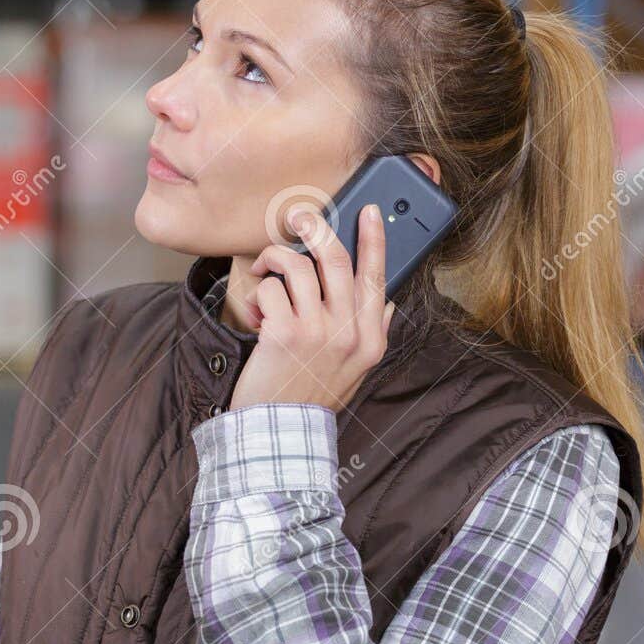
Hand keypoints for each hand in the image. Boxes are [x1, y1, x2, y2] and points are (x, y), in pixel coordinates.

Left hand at [228, 203, 394, 412]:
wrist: (281, 432)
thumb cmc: (313, 397)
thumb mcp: (356, 371)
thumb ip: (373, 334)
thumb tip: (387, 302)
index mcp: (370, 339)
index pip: (377, 278)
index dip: (374, 240)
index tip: (370, 211)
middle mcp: (348, 332)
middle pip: (335, 259)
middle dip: (315, 228)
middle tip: (299, 218)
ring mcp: (316, 331)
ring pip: (297, 267)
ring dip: (274, 260)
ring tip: (264, 271)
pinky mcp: (283, 332)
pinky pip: (270, 289)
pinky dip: (258, 295)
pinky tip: (256, 314)